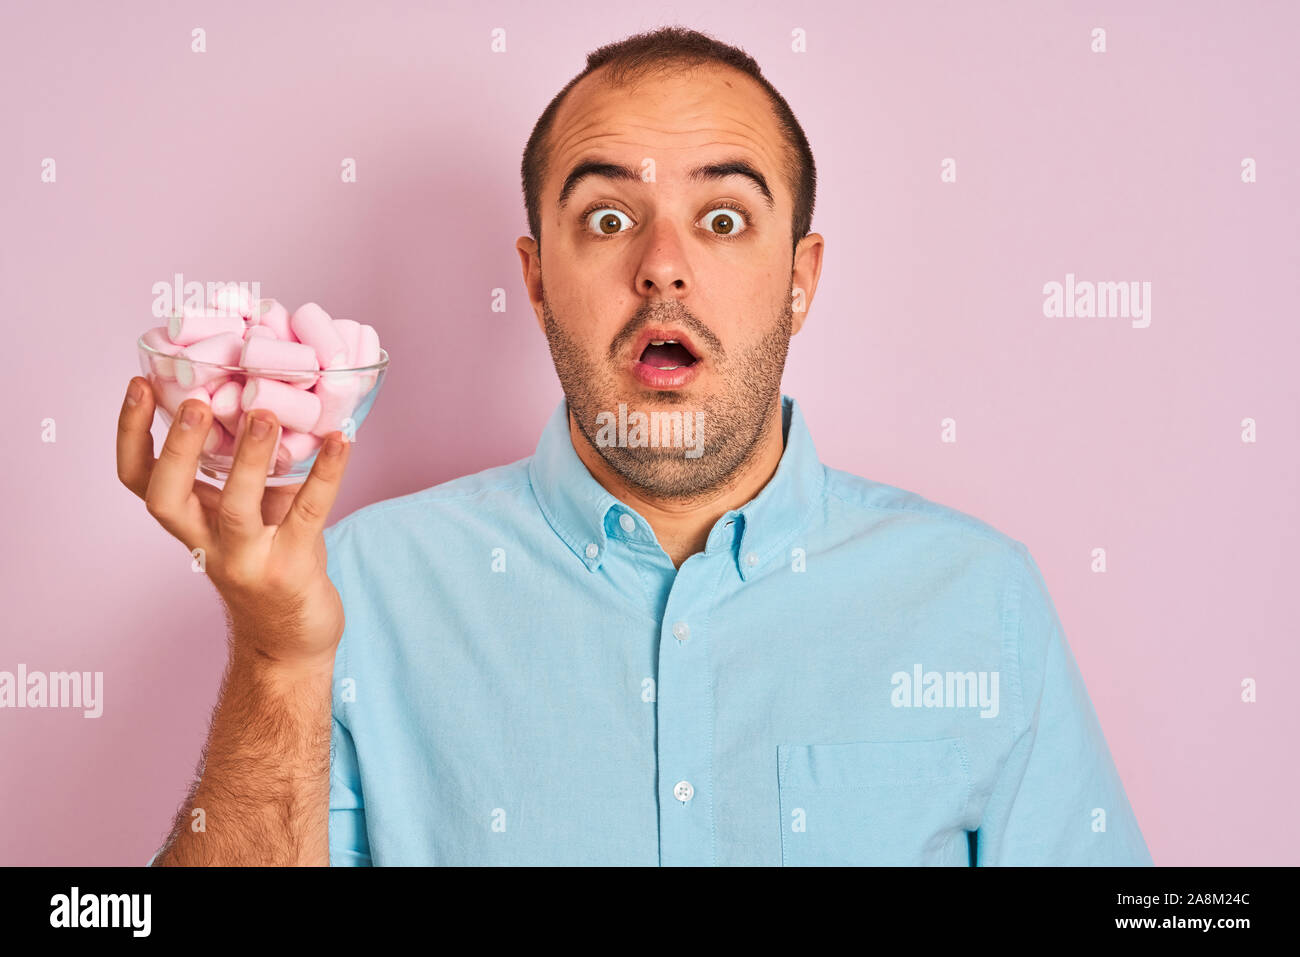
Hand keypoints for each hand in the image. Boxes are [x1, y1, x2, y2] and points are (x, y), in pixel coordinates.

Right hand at [117, 375, 351, 668]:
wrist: (289, 641)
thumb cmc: (270, 563)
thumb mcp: (248, 512)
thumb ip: (249, 466)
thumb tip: (268, 395)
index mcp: (190, 522)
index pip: (139, 479)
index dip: (131, 434)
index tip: (139, 384)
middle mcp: (207, 543)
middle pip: (167, 497)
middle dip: (176, 448)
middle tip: (194, 402)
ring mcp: (248, 559)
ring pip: (237, 508)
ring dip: (250, 458)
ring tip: (264, 414)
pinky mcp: (292, 568)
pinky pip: (308, 514)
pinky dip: (327, 474)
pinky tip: (342, 441)